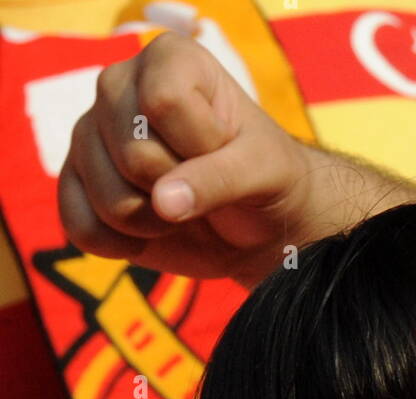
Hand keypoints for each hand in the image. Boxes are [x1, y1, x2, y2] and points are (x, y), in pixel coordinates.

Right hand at [57, 30, 317, 286]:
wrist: (252, 225)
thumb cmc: (262, 180)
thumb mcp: (261, 172)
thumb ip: (219, 179)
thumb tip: (163, 203)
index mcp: (169, 60)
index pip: (163, 102)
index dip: (199, 145)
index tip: (223, 148)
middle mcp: (119, 86)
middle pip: (132, 154)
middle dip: (176, 188)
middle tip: (200, 184)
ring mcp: (90, 135)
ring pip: (107, 199)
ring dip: (153, 223)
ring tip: (178, 208)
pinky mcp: (77, 183)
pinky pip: (80, 226)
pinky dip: (120, 245)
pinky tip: (148, 233)